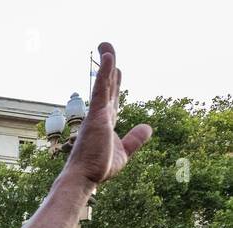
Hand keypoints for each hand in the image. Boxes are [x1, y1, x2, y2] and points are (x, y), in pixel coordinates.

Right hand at [63, 43, 151, 188]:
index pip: (112, 96)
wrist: (85, 178)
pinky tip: (108, 57)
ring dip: (106, 62)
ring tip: (105, 44)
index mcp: (106, 122)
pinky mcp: (97, 115)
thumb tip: (148, 127)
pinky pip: (101, 89)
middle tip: (106, 49)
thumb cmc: (98, 168)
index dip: (114, 81)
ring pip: (103, 83)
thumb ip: (136, 139)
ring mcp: (98, 113)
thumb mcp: (125, 152)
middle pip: (107, 85)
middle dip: (109, 66)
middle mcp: (101, 114)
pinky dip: (104, 72)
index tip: (116, 68)